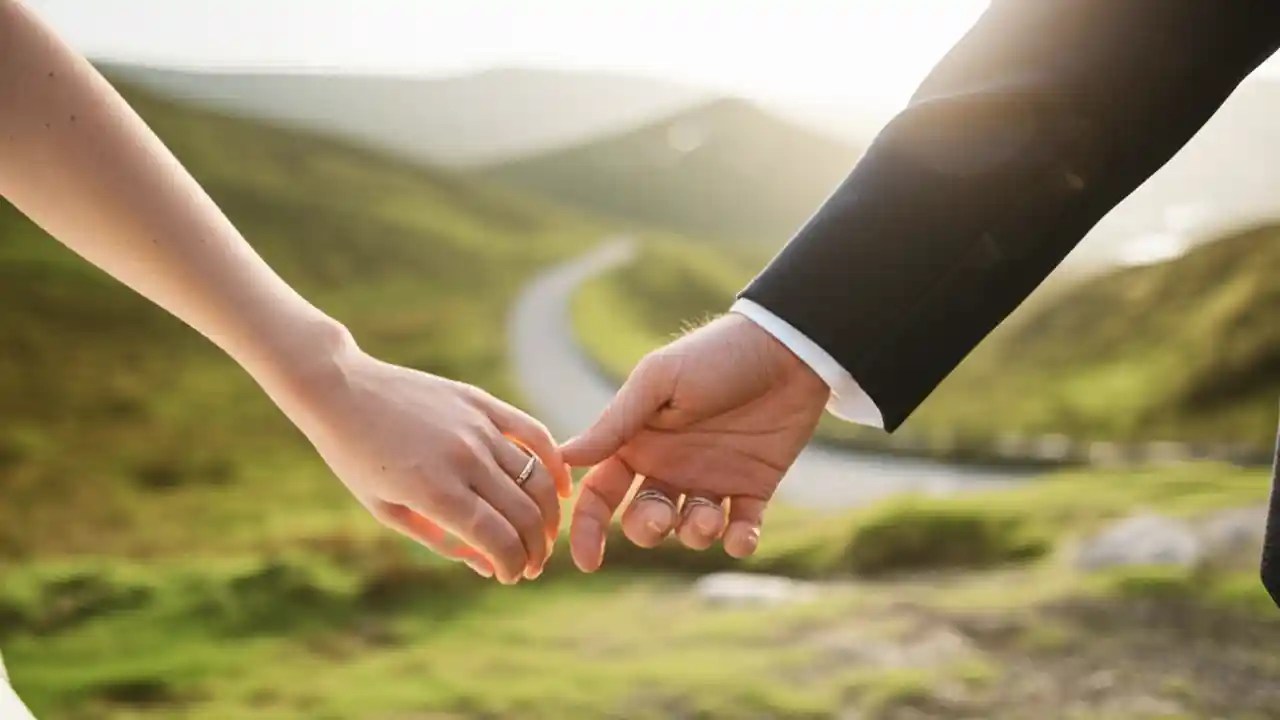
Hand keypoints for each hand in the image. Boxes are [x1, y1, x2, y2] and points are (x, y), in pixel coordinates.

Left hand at [284, 335, 571, 584]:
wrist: (342, 391)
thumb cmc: (356, 458)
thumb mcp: (388, 510)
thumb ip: (441, 541)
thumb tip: (488, 566)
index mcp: (435, 491)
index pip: (497, 539)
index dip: (513, 565)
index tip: (512, 577)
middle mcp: (463, 459)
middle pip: (524, 514)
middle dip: (535, 548)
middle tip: (532, 564)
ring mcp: (477, 427)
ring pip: (537, 479)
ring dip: (547, 515)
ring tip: (543, 534)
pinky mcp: (482, 403)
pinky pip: (534, 434)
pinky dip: (556, 463)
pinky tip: (562, 488)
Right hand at [561, 314, 827, 571]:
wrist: (789, 348)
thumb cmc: (717, 355)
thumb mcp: (659, 380)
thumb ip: (616, 422)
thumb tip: (565, 458)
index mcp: (639, 441)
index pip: (600, 493)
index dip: (587, 528)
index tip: (587, 561)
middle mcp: (670, 466)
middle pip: (642, 519)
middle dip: (647, 528)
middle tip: (662, 517)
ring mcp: (712, 479)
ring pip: (690, 530)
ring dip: (695, 533)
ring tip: (710, 516)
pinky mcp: (753, 487)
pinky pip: (740, 530)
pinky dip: (738, 541)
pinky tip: (740, 536)